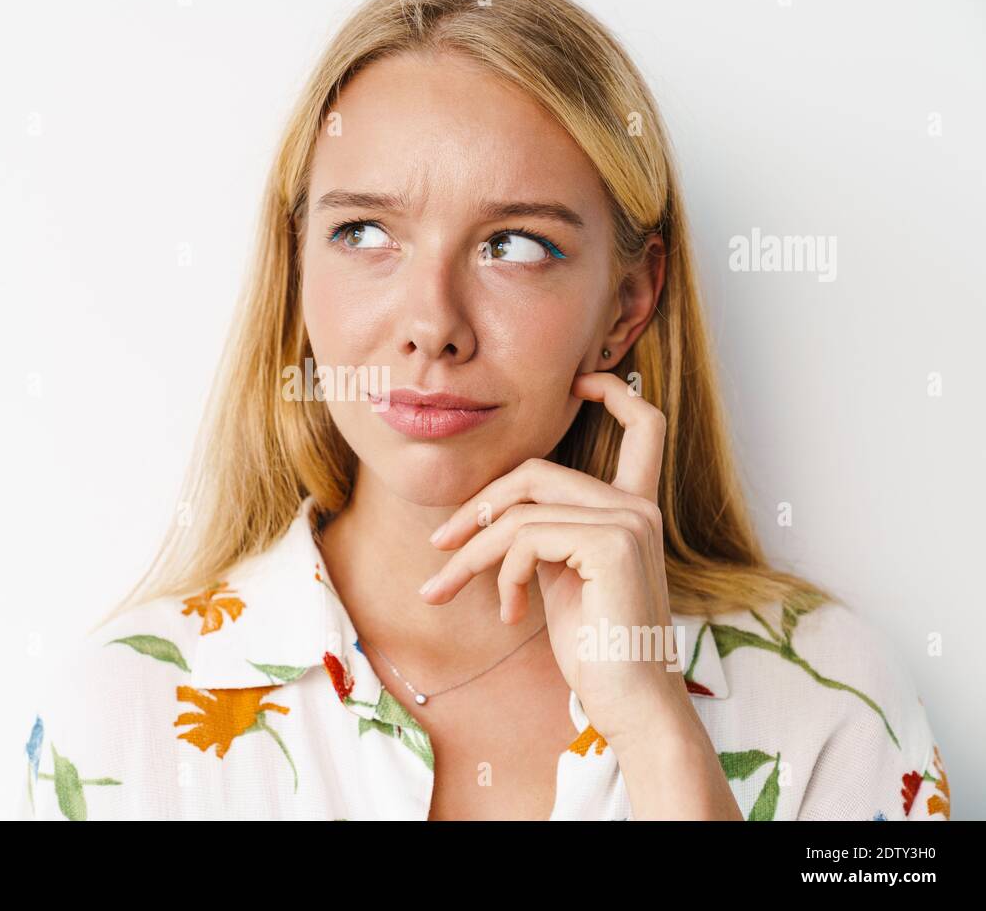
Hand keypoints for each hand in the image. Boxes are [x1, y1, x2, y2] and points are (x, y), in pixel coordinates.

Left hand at [418, 370, 691, 754]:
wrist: (629, 702)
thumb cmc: (595, 649)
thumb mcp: (563, 578)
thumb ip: (546, 536)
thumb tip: (492, 518)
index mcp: (633, 510)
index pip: (643, 429)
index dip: (613, 393)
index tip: (582, 378)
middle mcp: (637, 508)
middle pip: (535, 471)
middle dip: (476, 507)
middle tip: (439, 547)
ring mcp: (628, 522)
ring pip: (518, 510)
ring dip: (471, 553)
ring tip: (448, 591)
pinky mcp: (612, 544)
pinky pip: (524, 538)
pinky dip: (500, 574)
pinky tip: (510, 614)